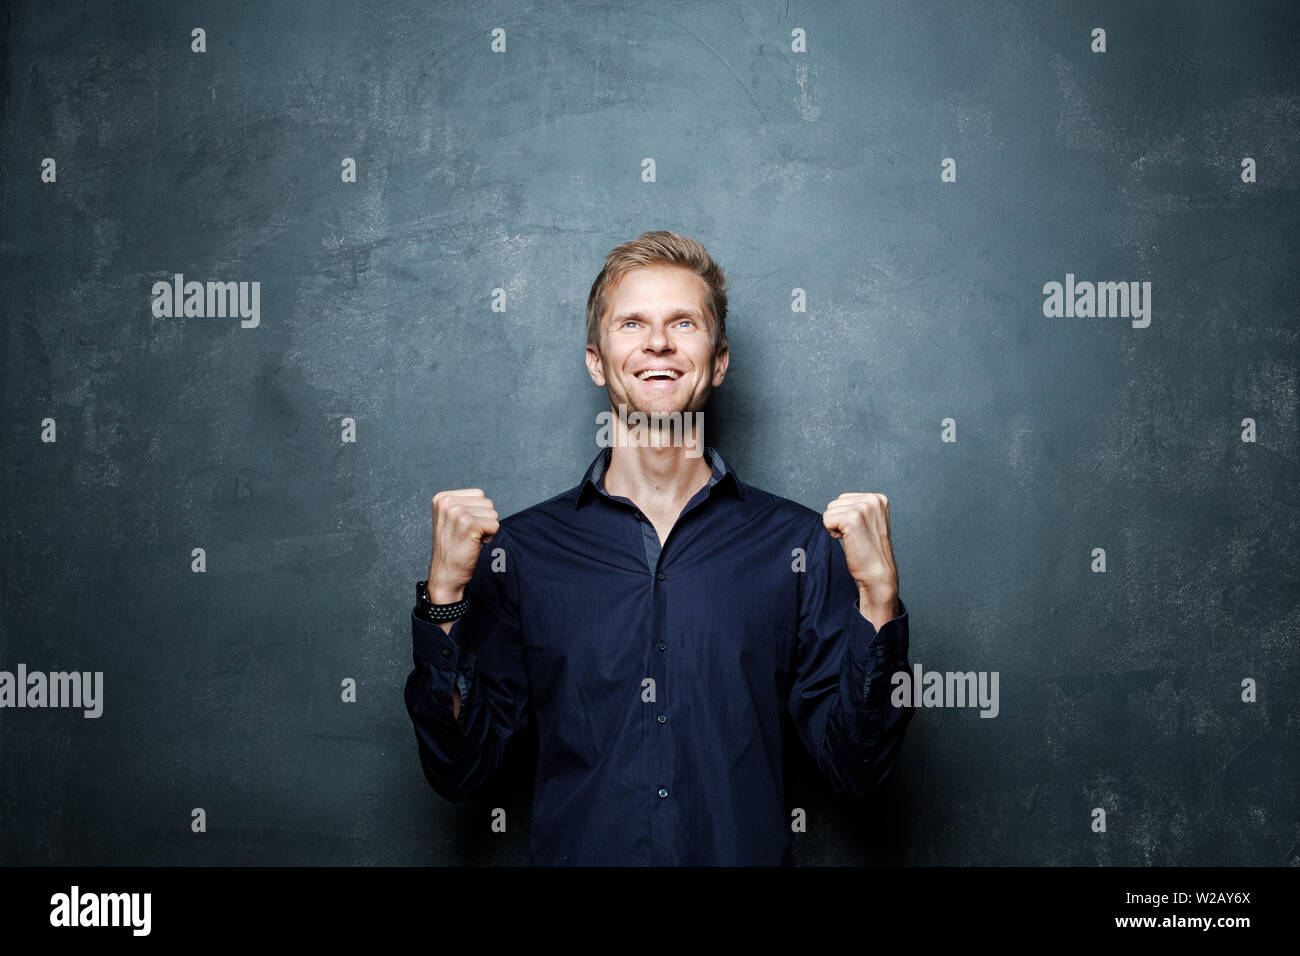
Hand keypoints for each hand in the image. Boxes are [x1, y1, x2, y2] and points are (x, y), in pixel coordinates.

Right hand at [428, 489, 498, 601]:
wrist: (446, 574)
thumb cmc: (453, 548)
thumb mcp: (452, 519)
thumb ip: (464, 504)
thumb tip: (483, 498)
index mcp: (442, 498)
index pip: (478, 494)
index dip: (477, 513)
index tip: (462, 528)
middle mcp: (447, 502)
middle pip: (487, 503)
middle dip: (484, 521)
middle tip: (467, 536)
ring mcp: (457, 512)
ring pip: (493, 514)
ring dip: (487, 529)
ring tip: (470, 540)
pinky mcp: (469, 525)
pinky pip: (495, 525)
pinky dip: (490, 537)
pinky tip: (474, 544)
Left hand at [823, 492, 899, 618]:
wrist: (878, 573)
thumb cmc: (870, 551)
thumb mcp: (870, 521)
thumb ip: (858, 507)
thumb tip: (837, 503)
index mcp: (878, 499)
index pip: (844, 499)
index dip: (846, 518)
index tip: (861, 531)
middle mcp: (872, 500)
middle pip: (835, 503)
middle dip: (839, 521)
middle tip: (857, 537)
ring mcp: (863, 508)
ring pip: (829, 511)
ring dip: (836, 528)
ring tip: (854, 539)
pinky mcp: (852, 518)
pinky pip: (826, 520)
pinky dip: (832, 533)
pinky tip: (848, 541)